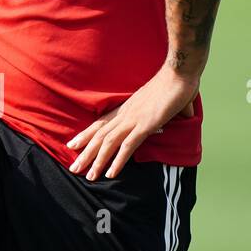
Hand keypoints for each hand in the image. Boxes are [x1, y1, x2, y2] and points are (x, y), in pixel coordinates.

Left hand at [67, 67, 198, 179]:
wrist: (178, 73)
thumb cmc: (172, 86)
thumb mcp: (158, 102)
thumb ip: (159, 113)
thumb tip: (174, 118)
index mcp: (125, 109)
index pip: (100, 124)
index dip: (85, 135)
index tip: (72, 145)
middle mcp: (124, 114)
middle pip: (99, 136)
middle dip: (85, 153)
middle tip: (73, 168)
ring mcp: (133, 119)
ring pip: (108, 143)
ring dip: (98, 161)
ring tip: (89, 177)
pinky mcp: (145, 125)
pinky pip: (127, 145)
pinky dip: (118, 160)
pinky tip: (111, 173)